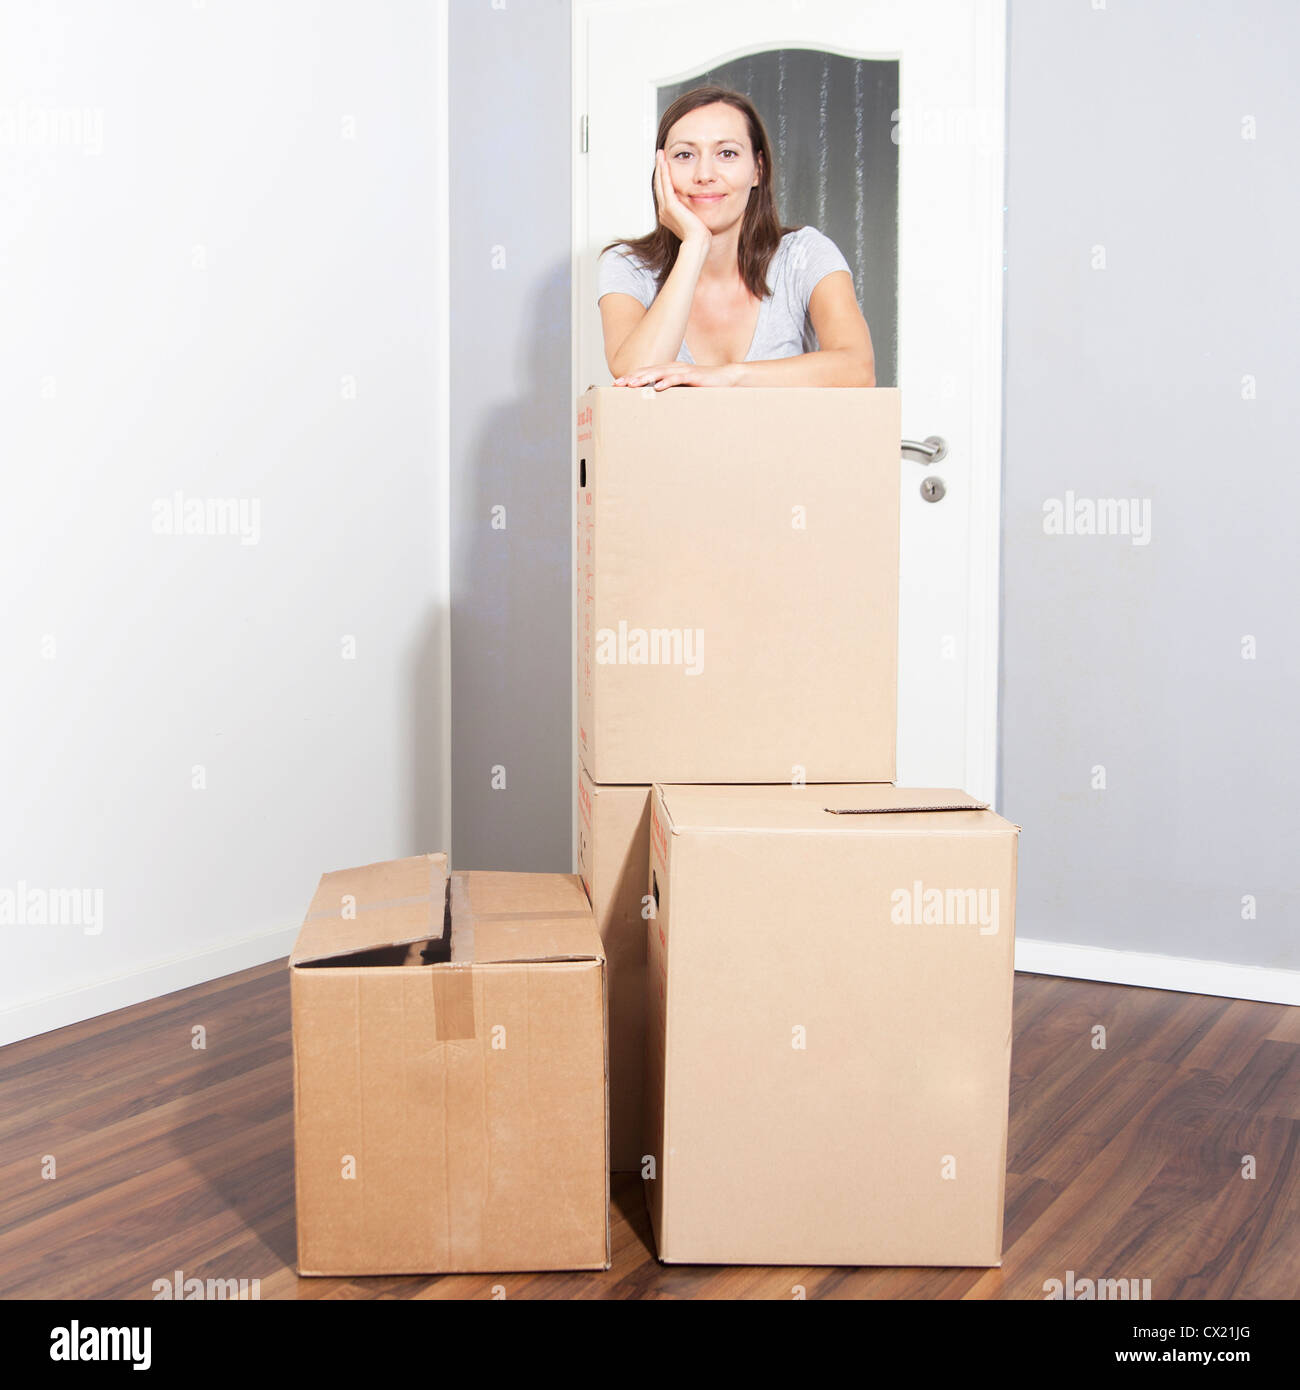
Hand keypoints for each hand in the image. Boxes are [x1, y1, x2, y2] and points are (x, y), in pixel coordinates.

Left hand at [612, 362, 741, 389]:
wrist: (726, 379)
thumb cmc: (703, 386)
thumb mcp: (683, 389)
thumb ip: (669, 392)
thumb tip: (654, 401)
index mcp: (669, 370)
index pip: (646, 372)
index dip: (631, 377)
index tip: (617, 384)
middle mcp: (673, 367)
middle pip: (648, 370)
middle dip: (632, 377)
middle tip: (618, 384)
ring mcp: (683, 370)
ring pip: (660, 372)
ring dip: (645, 378)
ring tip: (632, 384)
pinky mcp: (693, 376)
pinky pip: (678, 378)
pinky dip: (667, 381)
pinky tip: (658, 387)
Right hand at [654, 148, 710, 245]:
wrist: (697, 242)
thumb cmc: (699, 235)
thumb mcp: (694, 218)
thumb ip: (691, 209)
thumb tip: (698, 202)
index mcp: (668, 214)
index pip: (664, 191)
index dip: (663, 177)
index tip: (665, 165)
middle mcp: (663, 211)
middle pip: (659, 185)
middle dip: (659, 169)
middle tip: (659, 155)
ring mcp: (665, 208)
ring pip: (660, 183)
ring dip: (660, 167)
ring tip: (660, 154)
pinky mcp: (670, 206)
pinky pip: (665, 184)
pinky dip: (664, 172)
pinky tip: (664, 162)